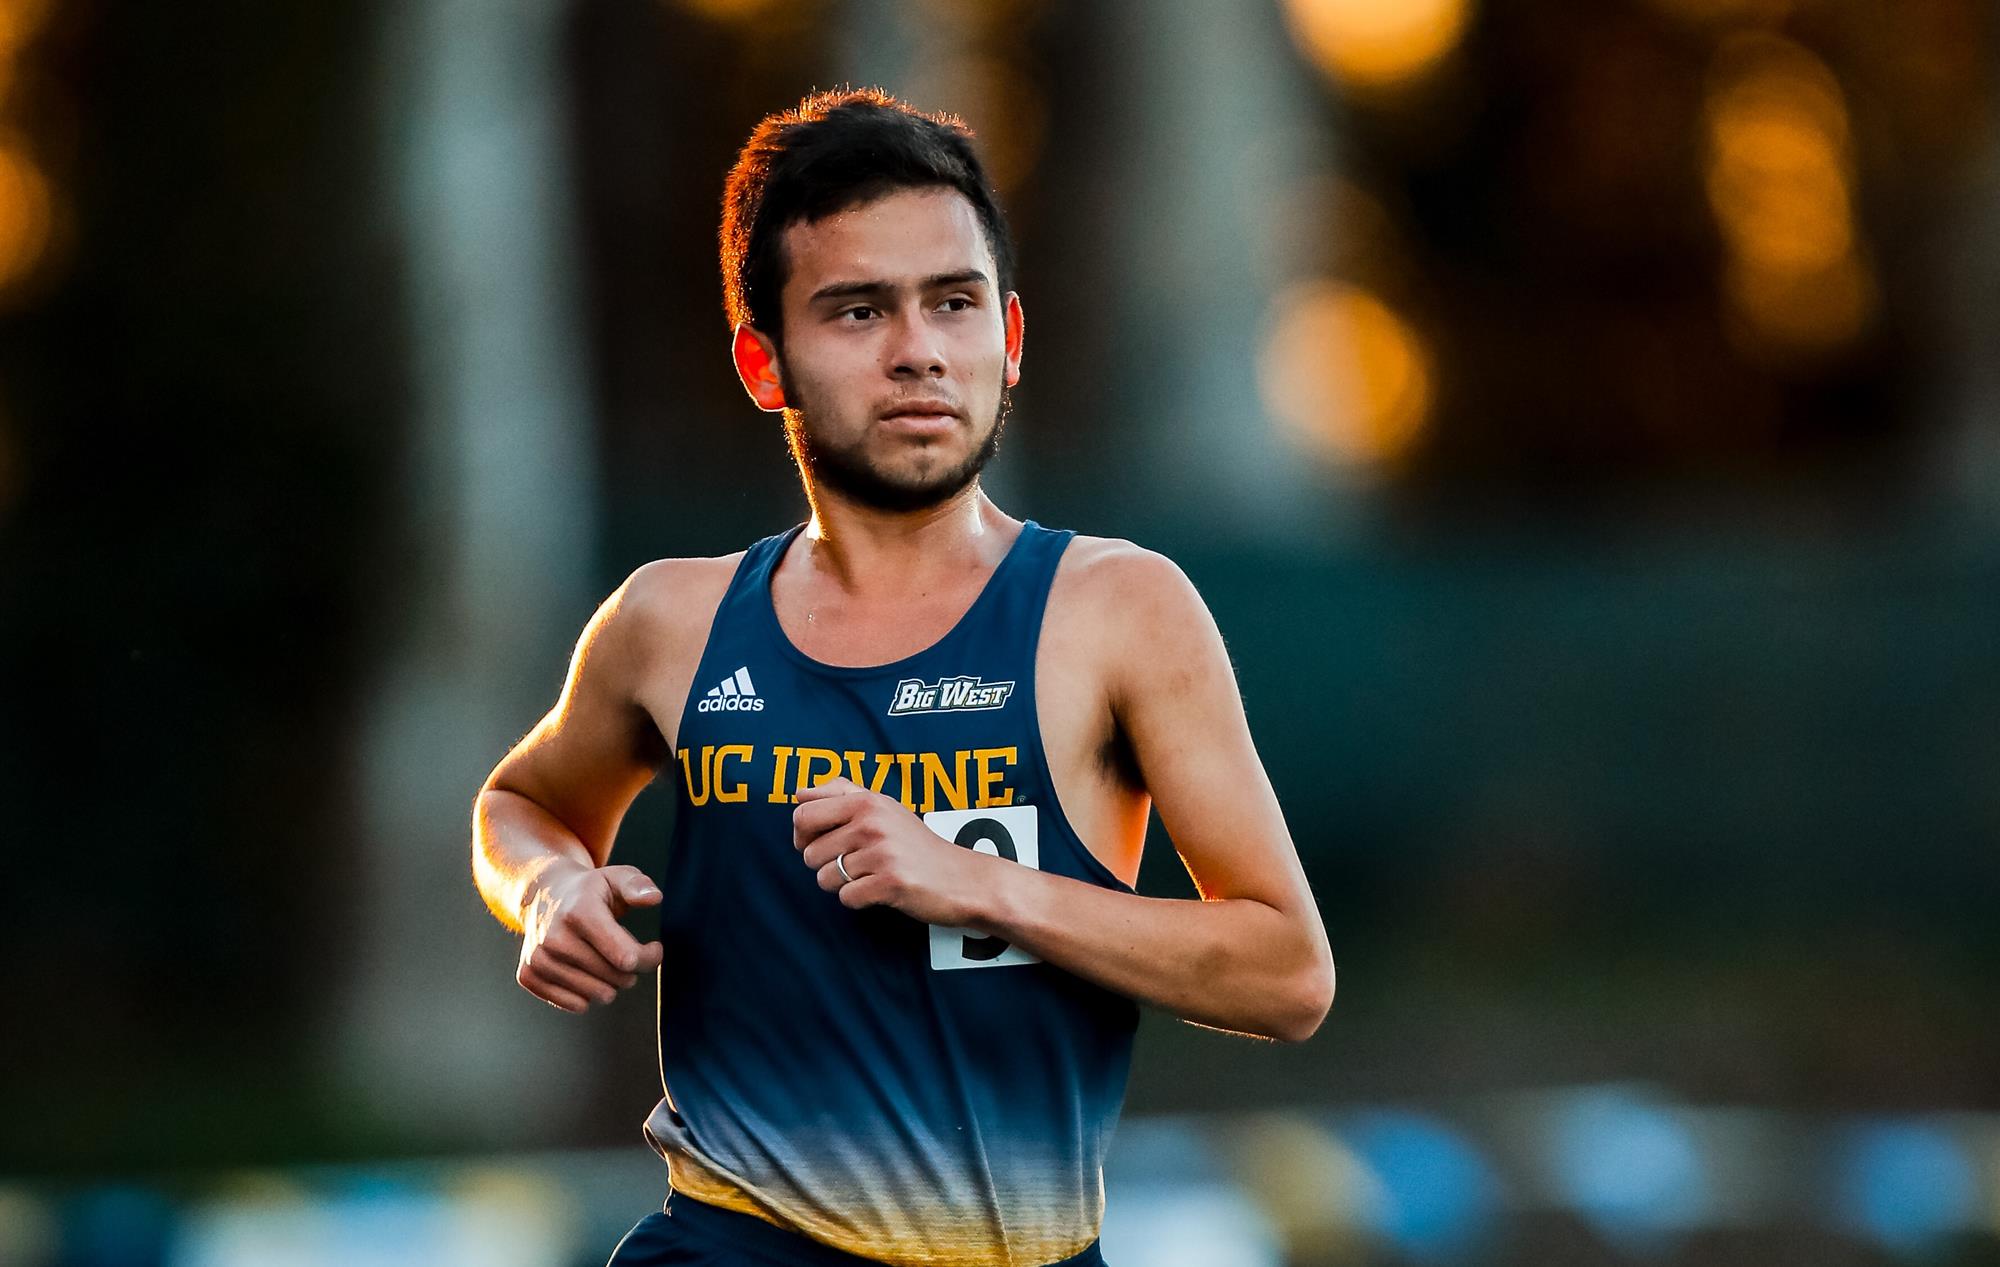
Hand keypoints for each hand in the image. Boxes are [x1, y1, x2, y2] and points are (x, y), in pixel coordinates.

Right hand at [517, 862, 663, 1012]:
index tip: (653, 948)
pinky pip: (576, 1005)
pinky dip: (588, 993)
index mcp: (580, 912)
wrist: (543, 895)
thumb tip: (654, 898)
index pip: (626, 957)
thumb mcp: (617, 877)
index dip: (649, 957)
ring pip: (598, 995)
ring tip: (603, 958)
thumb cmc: (590, 891)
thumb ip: (639, 886)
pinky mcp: (529, 975)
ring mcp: (539, 958)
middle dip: (631, 970)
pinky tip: (585, 971)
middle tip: (626, 952)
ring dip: (610, 982)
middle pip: (616, 978)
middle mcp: (555, 937)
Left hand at [793, 778, 991, 926]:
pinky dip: (859, 900)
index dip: (803, 835)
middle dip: (825, 864)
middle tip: (855, 863)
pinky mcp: (890, 883)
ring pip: (824, 878)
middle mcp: (872, 823)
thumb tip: (799, 792)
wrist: (962, 878)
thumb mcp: (884, 807)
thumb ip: (841, 793)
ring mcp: (882, 853)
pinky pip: (846, 898)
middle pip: (809, 853)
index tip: (822, 842)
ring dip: (843, 884)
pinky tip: (880, 890)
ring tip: (871, 876)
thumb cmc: (916, 844)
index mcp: (866, 800)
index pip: (803, 814)